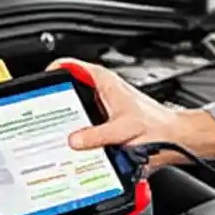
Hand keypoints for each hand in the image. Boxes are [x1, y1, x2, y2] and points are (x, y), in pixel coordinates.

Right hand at [47, 58, 214, 170]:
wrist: (175, 140)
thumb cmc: (159, 128)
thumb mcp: (124, 130)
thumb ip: (98, 135)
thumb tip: (74, 140)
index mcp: (104, 81)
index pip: (69, 65)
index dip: (52, 71)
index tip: (38, 84)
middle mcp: (102, 91)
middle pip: (67, 90)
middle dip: (54, 103)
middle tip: (41, 117)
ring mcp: (102, 108)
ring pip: (74, 111)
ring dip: (64, 122)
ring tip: (52, 134)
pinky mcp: (104, 124)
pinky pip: (82, 128)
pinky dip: (75, 136)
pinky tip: (70, 149)